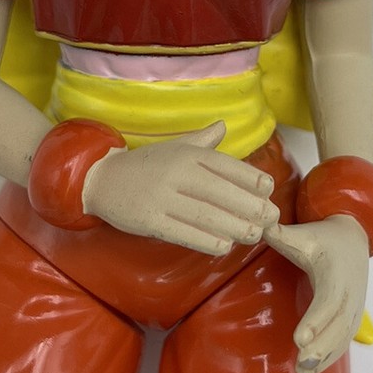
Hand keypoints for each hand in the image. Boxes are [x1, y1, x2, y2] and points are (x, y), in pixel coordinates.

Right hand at [82, 121, 279, 254]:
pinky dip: (204, 240)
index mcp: (185, 154)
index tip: (269, 188)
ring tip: (254, 235)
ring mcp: (161, 197)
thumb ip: (202, 141)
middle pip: (219, 191)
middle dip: (249, 206)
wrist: (101, 179)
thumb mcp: (173, 147)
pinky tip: (223, 246)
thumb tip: (223, 125)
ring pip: (204, 214)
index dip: (249, 177)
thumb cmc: (144, 164)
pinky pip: (181, 232)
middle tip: (271, 218)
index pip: (224, 164)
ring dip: (233, 226)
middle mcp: (175, 172)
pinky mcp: (148, 220)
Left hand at [264, 215, 368, 372]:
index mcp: (336, 275)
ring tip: (303, 372)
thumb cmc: (324, 238)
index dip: (315, 322)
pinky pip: (343, 341)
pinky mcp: (351, 317)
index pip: (328, 302)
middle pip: (338, 326)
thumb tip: (257, 227)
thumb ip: (281, 234)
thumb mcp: (304, 234)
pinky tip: (311, 370)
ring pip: (342, 338)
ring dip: (325, 357)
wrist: (354, 239)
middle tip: (301, 363)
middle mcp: (349, 295)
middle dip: (320, 347)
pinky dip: (330, 357)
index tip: (299, 338)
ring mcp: (353, 308)